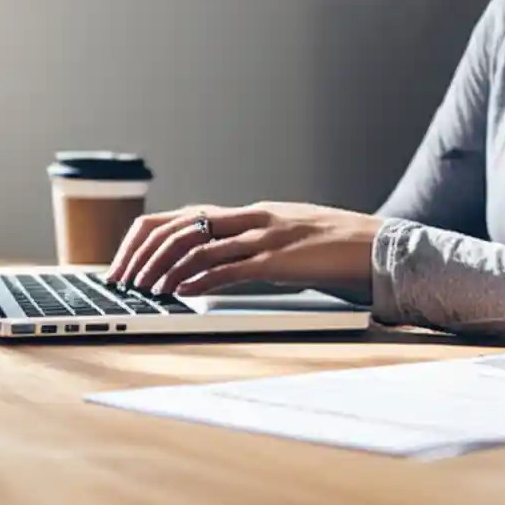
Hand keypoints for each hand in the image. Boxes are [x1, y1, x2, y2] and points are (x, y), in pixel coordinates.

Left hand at [104, 202, 384, 297]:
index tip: (126, 264)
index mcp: (250, 213)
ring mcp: (264, 236)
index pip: (181, 216)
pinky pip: (229, 266)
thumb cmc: (335, 250)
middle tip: (122, 280)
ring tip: (143, 288)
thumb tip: (215, 266)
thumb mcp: (285, 240)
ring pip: (197, 244)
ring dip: (162, 268)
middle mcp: (251, 218)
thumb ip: (253, 246)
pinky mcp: (279, 259)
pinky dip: (198, 279)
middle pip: (178, 225)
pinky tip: (179, 292)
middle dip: (142, 253)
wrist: (381, 248)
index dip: (145, 238)